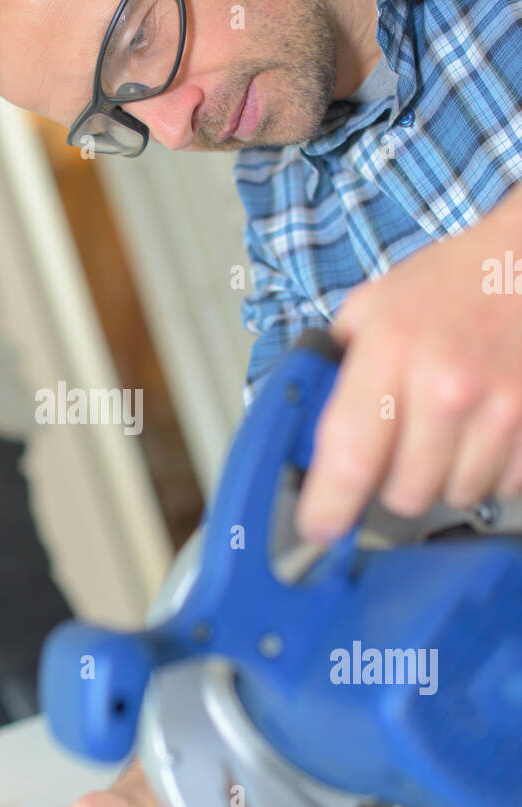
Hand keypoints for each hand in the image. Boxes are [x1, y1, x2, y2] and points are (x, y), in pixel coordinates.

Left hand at [297, 181, 521, 541]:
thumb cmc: (453, 281)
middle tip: (398, 445)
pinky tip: (482, 430)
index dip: (328, 505)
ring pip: (454, 495)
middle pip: (403, 493)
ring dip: (442, 476)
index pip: (348, 457)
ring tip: (446, 428)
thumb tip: (304, 427)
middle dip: (392, 481)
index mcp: (391, 351)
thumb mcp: (374, 305)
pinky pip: (502, 486)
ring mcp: (500, 410)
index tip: (318, 525)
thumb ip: (337, 366)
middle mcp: (446, 387)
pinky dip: (489, 471)